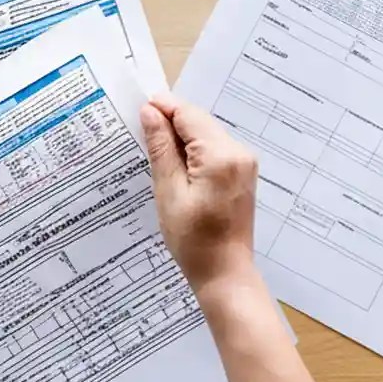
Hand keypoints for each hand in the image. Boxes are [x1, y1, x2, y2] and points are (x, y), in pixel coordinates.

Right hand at [140, 93, 257, 292]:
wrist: (225, 273)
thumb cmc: (193, 240)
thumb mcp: (169, 191)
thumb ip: (161, 148)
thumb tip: (150, 112)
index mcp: (221, 155)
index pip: (189, 115)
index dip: (163, 108)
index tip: (138, 110)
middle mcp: (239, 152)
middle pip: (199, 122)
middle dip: (171, 123)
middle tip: (140, 133)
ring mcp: (244, 163)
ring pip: (206, 134)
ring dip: (182, 138)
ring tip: (155, 153)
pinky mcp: (243, 174)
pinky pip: (214, 150)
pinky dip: (194, 152)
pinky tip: (176, 167)